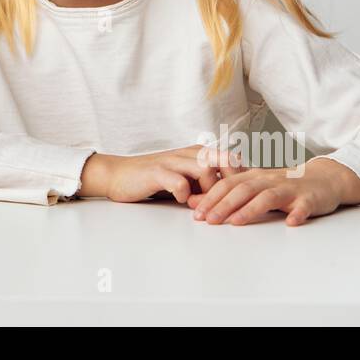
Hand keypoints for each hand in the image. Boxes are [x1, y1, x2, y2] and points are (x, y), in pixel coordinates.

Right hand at [80, 145, 246, 203]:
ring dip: (208, 193)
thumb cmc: (155, 179)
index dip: (240, 180)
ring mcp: (173, 161)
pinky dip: (185, 194)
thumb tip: (233, 195)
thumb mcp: (186, 177)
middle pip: (225, 159)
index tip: (236, 198)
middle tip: (224, 204)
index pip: (233, 160)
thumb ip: (206, 183)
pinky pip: (180, 182)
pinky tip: (181, 200)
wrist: (119, 174)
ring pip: (206, 170)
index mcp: (199, 153)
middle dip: (231, 183)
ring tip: (200, 207)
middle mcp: (189, 153)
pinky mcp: (158, 172)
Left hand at [186, 158, 359, 226]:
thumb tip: (193, 203)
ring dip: (251, 209)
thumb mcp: (254, 187)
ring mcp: (290, 189)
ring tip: (236, 223)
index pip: (228, 185)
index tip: (196, 214)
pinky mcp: (310, 198)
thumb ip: (225, 195)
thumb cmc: (284, 186)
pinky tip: (291, 222)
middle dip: (224, 204)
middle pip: (244, 189)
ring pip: (268, 196)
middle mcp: (269, 180)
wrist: (324, 178)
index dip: (211, 198)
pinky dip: (298, 213)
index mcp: (254, 177)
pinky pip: (304, 206)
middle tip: (209, 220)